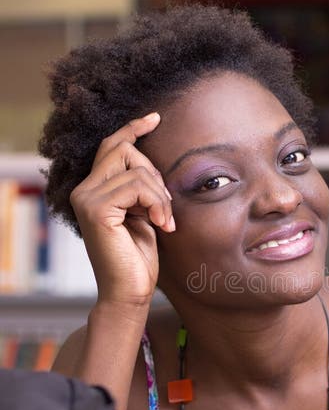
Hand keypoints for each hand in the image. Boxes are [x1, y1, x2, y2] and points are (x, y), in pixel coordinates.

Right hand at [70, 112, 173, 305]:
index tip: (155, 118)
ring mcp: (86, 198)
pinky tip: (162, 225)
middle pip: (124, 150)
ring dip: (160, 194)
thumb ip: (140, 187)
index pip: (110, 146)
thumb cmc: (138, 257)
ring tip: (164, 221)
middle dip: (154, 173)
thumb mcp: (143, 213)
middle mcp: (83, 190)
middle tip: (164, 208)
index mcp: (92, 189)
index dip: (132, 129)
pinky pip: (137, 185)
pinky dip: (157, 202)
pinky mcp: (97, 209)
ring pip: (135, 169)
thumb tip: (150, 158)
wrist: (129, 292)